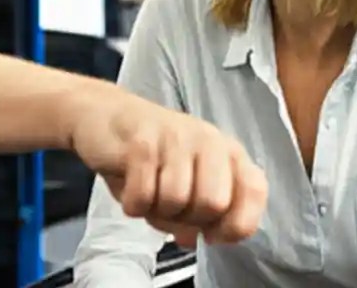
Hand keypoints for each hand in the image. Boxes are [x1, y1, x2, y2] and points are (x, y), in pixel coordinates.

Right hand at [66, 87, 266, 248]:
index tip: (211, 233)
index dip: (235, 224)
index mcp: (227, 152)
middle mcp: (208, 140)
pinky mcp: (142, 141)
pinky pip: (143, 195)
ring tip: (147, 192)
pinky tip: (129, 188)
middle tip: (169, 207)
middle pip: (213, 204)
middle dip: (186, 219)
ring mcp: (175, 137)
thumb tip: (196, 239)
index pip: (254, 191)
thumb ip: (201, 215)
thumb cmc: (150, 155)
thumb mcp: (184, 183)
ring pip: (176, 201)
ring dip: (155, 210)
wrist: (102, 116)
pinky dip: (133, 203)